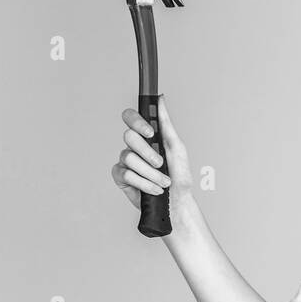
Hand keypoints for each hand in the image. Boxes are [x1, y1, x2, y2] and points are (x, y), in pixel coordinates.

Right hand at [111, 94, 196, 226]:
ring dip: (151, 173)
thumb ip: (166, 123)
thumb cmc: (179, 176)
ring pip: (129, 158)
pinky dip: (143, 183)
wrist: (177, 203)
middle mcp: (134, 146)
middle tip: (161, 163)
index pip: (131, 117)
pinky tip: (154, 190)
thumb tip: (160, 98)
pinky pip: (126, 174)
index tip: (150, 132)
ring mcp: (126, 162)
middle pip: (128, 137)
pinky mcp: (120, 177)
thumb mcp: (177, 147)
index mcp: (146, 136)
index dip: (136, 121)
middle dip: (148, 152)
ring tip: (163, 183)